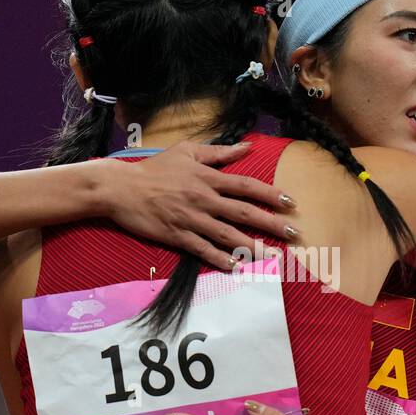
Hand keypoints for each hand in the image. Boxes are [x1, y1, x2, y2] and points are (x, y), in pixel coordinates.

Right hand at [103, 140, 299, 270]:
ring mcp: (191, 219)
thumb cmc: (154, 168)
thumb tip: (246, 147)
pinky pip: (202, 250)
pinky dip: (220, 259)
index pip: (247, 186)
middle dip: (272, 224)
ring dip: (252, 247)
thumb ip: (219, 151)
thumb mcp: (187, 151)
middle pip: (244, 212)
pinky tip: (236, 267)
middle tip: (294, 234)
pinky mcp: (176, 235)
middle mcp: (203, 199)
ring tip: (273, 257)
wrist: (121, 187)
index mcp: (208, 178)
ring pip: (227, 235)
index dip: (271, 194)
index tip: (290, 203)